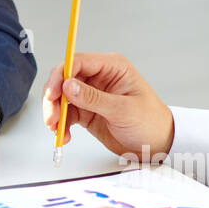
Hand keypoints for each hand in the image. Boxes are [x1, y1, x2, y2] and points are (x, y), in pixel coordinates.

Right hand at [43, 52, 173, 162]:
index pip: (78, 62)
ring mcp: (91, 94)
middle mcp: (99, 78)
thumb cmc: (150, 122)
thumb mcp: (123, 110)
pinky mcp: (87, 111)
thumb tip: (68, 86)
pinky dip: (61, 124)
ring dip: (55, 112)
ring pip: (62, 97)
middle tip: (51, 115)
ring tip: (56, 128)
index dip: (61, 75)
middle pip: (65, 79)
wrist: (157, 145)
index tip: (52, 93)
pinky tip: (65, 134)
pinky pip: (67, 113)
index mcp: (112, 67)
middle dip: (54, 97)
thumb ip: (94, 98)